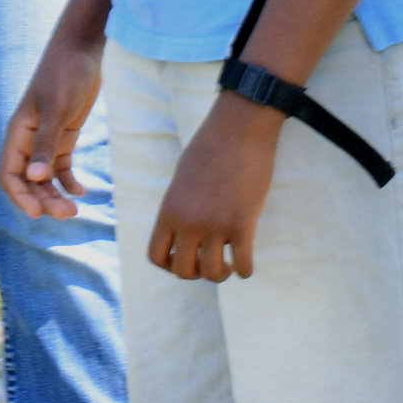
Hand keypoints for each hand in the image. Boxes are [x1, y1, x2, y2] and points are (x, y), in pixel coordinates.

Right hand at [0, 31, 106, 221]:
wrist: (83, 50)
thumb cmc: (65, 74)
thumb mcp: (56, 109)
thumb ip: (45, 144)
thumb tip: (35, 178)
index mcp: (18, 133)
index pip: (9, 174)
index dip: (19, 196)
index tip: (38, 214)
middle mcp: (28, 140)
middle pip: (28, 181)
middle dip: (43, 200)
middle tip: (68, 214)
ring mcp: (46, 139)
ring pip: (45, 178)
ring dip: (55, 195)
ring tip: (75, 210)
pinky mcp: (63, 136)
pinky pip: (61, 167)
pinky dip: (68, 182)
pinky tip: (82, 192)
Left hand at [148, 96, 279, 281]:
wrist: (238, 128)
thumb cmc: (211, 147)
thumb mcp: (182, 178)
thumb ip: (180, 206)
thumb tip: (185, 230)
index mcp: (169, 210)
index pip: (156, 256)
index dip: (170, 265)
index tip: (186, 259)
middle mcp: (188, 222)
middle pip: (184, 271)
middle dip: (197, 273)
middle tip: (210, 262)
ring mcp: (215, 225)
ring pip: (212, 273)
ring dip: (221, 273)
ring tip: (228, 264)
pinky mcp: (243, 224)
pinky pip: (242, 264)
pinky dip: (245, 270)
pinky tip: (246, 263)